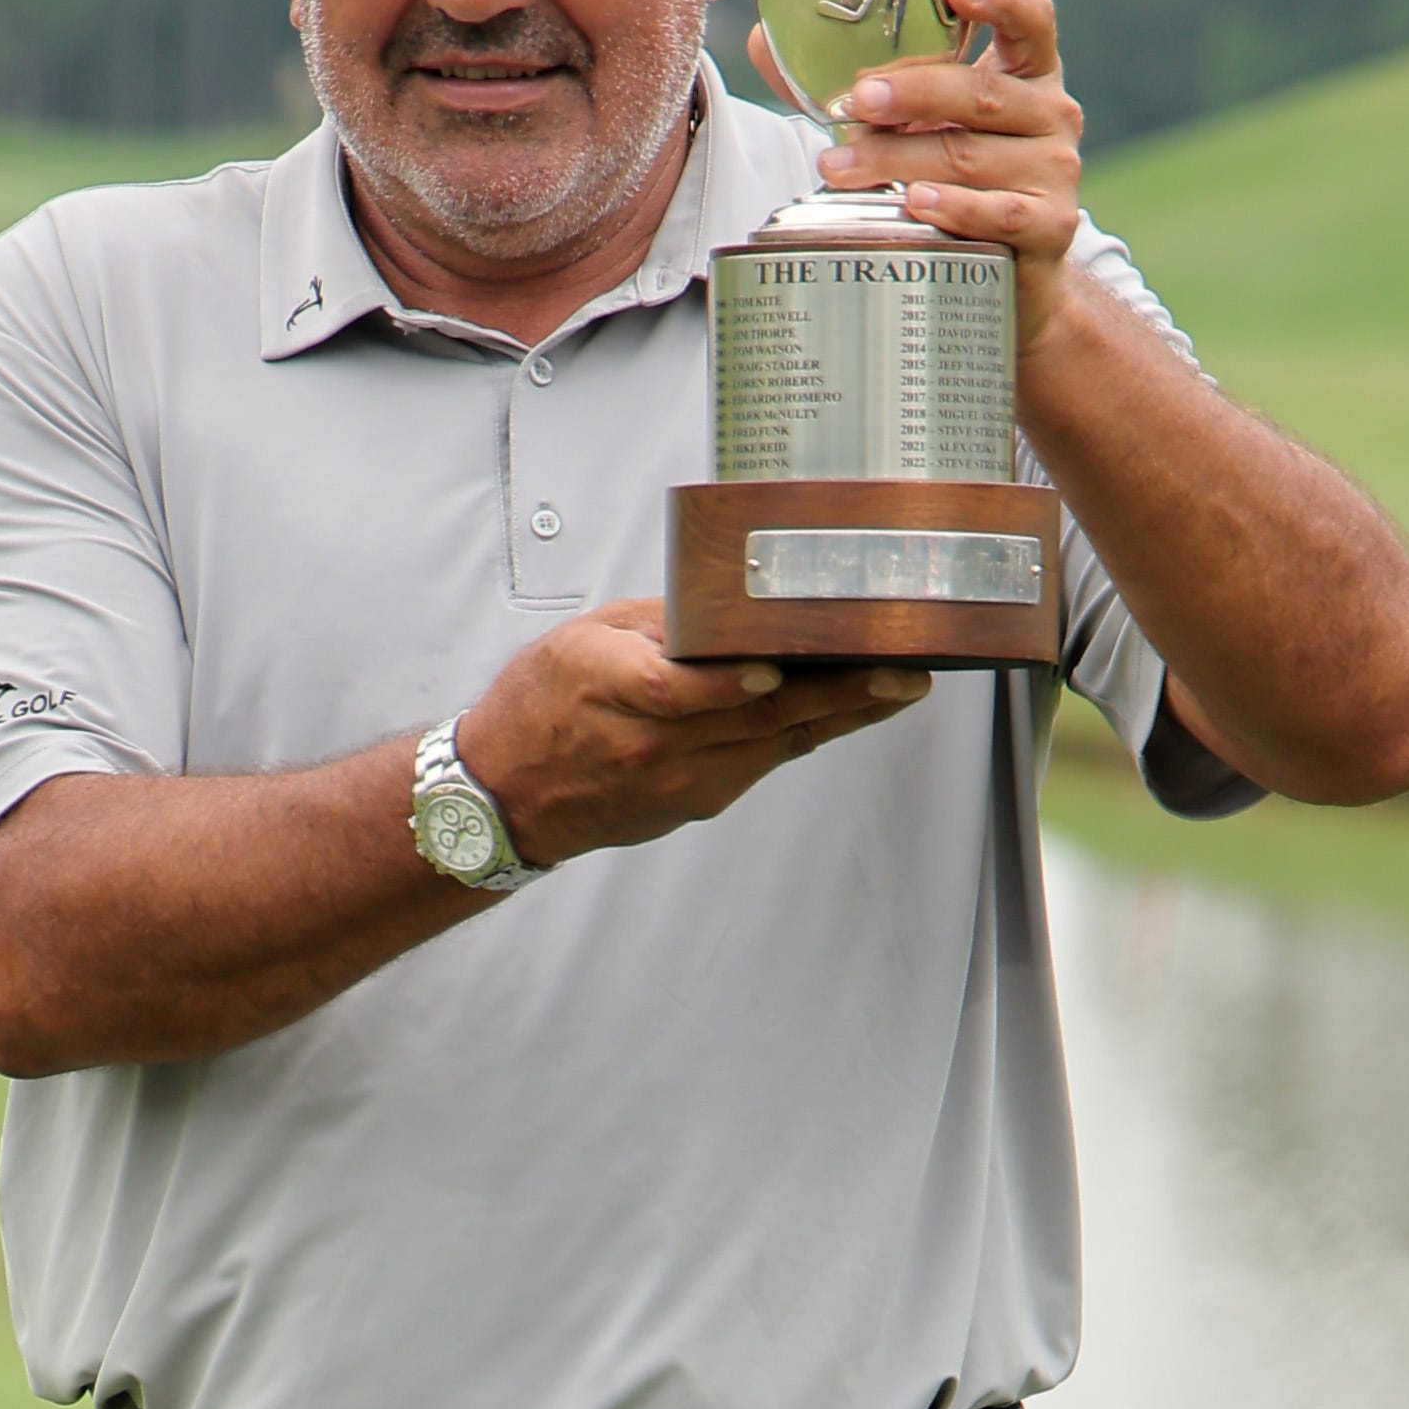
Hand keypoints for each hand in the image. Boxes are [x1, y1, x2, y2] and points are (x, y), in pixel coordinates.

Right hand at [449, 598, 928, 866]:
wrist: (507, 796)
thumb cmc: (541, 703)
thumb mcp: (583, 638)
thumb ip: (658, 624)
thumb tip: (733, 606)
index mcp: (612, 693)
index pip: (678, 692)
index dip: (730, 684)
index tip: (777, 669)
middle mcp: (653, 747)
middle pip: (755, 719)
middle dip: (838, 696)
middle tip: (901, 675)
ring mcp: (681, 782)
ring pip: (776, 744)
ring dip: (845, 716)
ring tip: (901, 686)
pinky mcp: (697, 802)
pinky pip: (765, 760)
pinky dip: (809, 731)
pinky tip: (852, 709)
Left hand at [747, 0, 1085, 355]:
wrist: (1010, 267)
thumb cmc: (954, 171)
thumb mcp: (915, 118)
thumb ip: (853, 81)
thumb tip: (763, 44)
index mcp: (1027, 68)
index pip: (1030, 16)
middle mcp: (1051, 112)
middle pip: (982, 91)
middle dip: (913, 91)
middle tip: (857, 99)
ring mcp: (1054, 170)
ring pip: (969, 155)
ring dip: (899, 157)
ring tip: (839, 165)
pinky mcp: (1049, 225)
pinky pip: (996, 211)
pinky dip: (952, 206)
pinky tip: (914, 201)